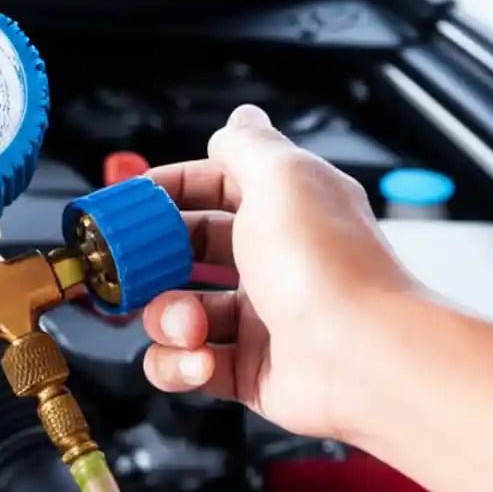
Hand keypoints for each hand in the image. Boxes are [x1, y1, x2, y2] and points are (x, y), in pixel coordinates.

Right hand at [142, 104, 419, 439]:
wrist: (363, 360)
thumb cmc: (328, 268)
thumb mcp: (282, 177)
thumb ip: (249, 144)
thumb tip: (238, 120)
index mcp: (284, 208)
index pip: (215, 187)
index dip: (169, 190)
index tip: (130, 203)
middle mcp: (274, 260)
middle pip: (189, 252)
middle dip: (153, 260)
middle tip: (130, 267)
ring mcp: (260, 318)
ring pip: (180, 313)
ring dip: (168, 318)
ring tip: (189, 325)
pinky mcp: (249, 372)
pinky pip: (188, 365)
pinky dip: (181, 365)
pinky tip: (199, 360)